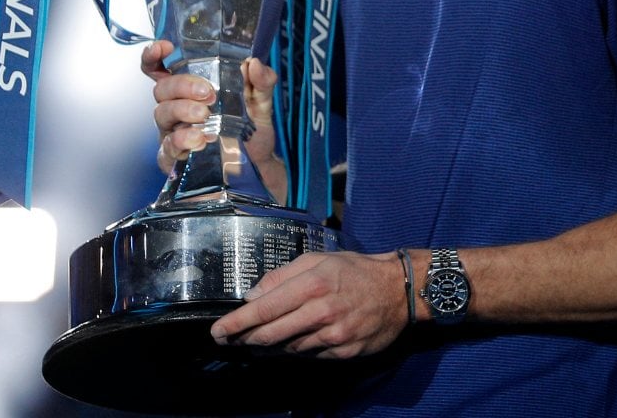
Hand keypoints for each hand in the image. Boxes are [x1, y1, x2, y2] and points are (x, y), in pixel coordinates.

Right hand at [145, 40, 285, 197]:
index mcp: (190, 89)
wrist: (258, 164)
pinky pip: (168, 146)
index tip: (166, 47)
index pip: (160, 69)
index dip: (154, 55)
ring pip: (162, 113)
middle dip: (182, 86)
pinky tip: (201, 139)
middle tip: (208, 93)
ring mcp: (172, 132)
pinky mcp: (174, 157)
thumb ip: (261, 81)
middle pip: (162, 89)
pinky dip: (183, 139)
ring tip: (206, 115)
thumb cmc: (251, 128)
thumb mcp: (261, 101)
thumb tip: (253, 63)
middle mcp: (176, 107)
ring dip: (183, 110)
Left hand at [209, 250, 408, 358]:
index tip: (218, 330)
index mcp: (312, 285)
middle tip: (229, 339)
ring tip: (256, 341)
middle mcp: (320, 313)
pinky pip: (308, 355)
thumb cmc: (355, 270)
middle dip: (243, 339)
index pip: (263, 309)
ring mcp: (333, 336)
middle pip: (270, 335)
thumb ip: (283, 275)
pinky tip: (288, 343)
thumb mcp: (318, 259)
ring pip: (287, 348)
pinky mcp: (343, 352)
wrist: (398, 290)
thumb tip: (253, 294)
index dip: (236, 323)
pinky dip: (294, 350)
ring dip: (267, 347)